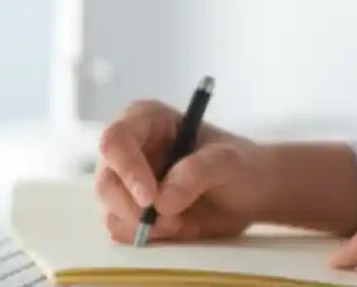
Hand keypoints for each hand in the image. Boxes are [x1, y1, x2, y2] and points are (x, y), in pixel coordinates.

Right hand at [94, 99, 272, 243]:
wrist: (250, 195)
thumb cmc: (240, 166)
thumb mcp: (229, 161)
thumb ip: (198, 172)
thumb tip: (162, 201)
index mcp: (147, 120)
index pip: (116, 139)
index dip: (127, 169)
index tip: (150, 199)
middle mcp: (130, 148)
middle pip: (106, 181)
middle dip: (134, 209)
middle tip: (173, 221)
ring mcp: (127, 181)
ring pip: (110, 210)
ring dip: (146, 226)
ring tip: (184, 222)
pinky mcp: (131, 210)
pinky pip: (122, 230)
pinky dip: (148, 237)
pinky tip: (178, 228)